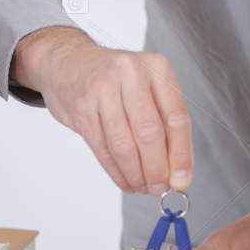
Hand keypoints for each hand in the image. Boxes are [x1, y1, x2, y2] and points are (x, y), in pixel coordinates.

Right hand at [11, 26, 191, 193]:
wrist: (67, 61)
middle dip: (157, 169)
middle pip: (150, 133)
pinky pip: (103, 148)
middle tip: (160, 189)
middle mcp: (130, 73)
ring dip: (136, 175)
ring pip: (125, 145)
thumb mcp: (146, 87)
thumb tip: (177, 172)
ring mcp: (103, 89)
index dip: (181, 155)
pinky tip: (125, 180)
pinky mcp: (82, 108)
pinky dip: (116, 171)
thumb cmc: (114, 79)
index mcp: (156, 68)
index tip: (182, 180)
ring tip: (142, 187)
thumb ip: (164, 124)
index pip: (176, 118)